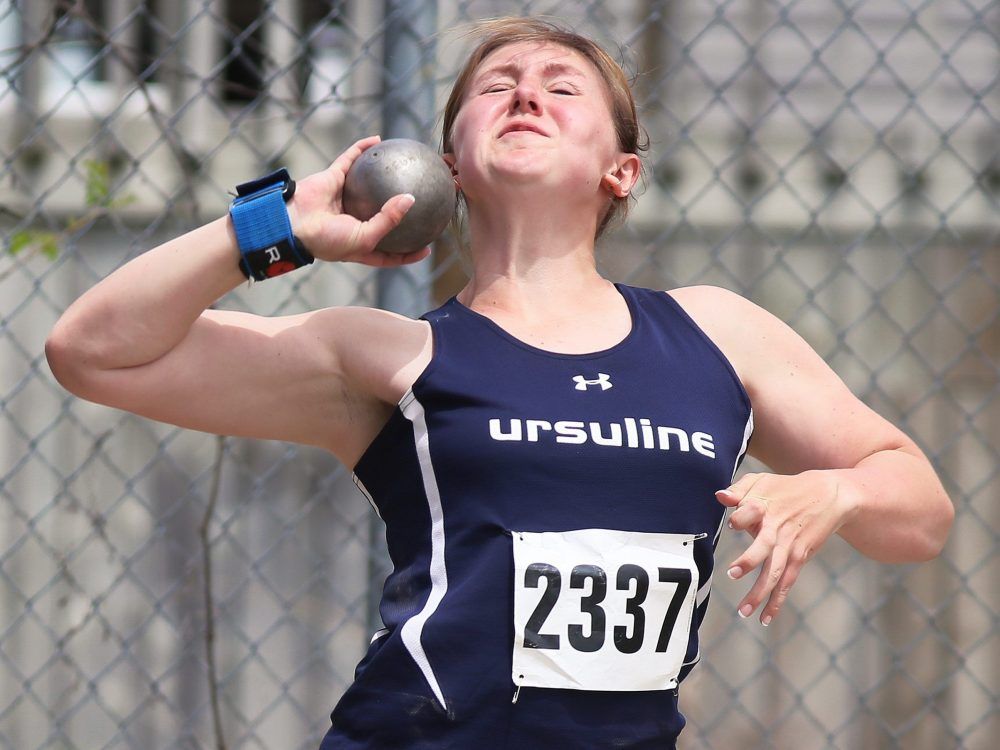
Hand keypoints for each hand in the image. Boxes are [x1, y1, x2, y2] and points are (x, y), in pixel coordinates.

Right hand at [287, 136, 431, 266]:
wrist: (294, 224)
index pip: (390, 251)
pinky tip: (378, 139)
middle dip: (401, 208)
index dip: (409, 251)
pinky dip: (362, 148)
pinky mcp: (334, 178)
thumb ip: (389, 220)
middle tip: (423, 198)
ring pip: (369, 183)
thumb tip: (411, 199)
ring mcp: (345, 198)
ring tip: (405, 165)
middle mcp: (355, 220)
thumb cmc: (329, 240)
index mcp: (362, 243)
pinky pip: (351, 160)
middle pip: (384, 214)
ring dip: (385, 172)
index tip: (428, 247)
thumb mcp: (365, 239)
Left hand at [715, 470, 856, 625]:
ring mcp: (790, 546)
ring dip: (760, 593)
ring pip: (775, 572)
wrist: (829, 495)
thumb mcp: (761, 481)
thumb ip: (738, 489)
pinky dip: (777, 600)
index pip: (748, 512)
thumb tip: (719, 497)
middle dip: (749, 560)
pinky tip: (765, 617)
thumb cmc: (785, 487)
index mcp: (765, 506)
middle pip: (763, 546)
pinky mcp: (799, 557)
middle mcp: (777, 528)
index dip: (740, 518)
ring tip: (744, 611)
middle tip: (732, 573)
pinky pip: (786, 582)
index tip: (733, 524)